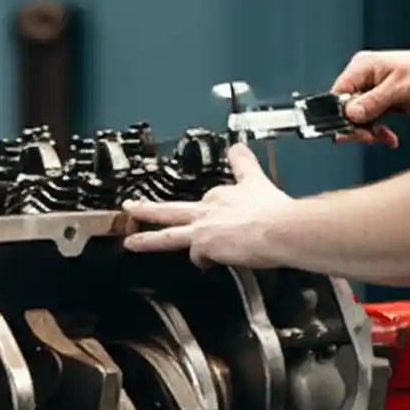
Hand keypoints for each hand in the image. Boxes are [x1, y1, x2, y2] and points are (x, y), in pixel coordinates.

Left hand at [122, 145, 290, 268]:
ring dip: (146, 240)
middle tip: (130, 208)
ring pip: (167, 235)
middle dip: (146, 209)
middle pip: (170, 209)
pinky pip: (199, 258)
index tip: (211, 217)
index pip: (206, 202)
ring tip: (130, 243)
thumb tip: (237, 146)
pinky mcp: (203, 244)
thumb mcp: (258, 179)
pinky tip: (213, 263)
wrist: (280, 228)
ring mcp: (202, 227)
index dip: (207, 212)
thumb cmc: (275, 210)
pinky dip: (206, 262)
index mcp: (220, 195)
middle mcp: (207, 209)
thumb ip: (245, 164)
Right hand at [332, 48, 409, 146]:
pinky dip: (376, 131)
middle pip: (343, 110)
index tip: (354, 130)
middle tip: (371, 137)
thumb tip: (351, 113)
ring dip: (369, 132)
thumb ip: (374, 100)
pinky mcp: (373, 100)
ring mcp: (365, 90)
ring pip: (355, 119)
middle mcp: (359, 78)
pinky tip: (388, 136)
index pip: (336, 96)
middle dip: (357, 127)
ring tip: (385, 137)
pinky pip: (366, 120)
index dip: (341, 116)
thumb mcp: (400, 87)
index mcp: (360, 68)